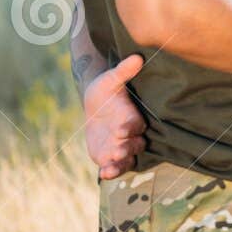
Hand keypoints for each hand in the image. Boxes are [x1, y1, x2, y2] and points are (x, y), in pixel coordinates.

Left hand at [84, 54, 146, 180]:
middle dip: (127, 148)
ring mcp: (121, 146)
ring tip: (109, 167)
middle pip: (135, 145)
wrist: (94, 104)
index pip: (136, 125)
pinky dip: (110, 171)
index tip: (121, 129)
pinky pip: (113, 166)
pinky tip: (103, 174)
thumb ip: (123, 71)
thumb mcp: (110, 79)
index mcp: (132, 117)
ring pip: (126, 159)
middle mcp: (130, 134)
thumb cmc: (105, 89)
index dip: (130, 128)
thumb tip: (136, 56)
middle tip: (118, 150)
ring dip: (120, 164)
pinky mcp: (109, 156)